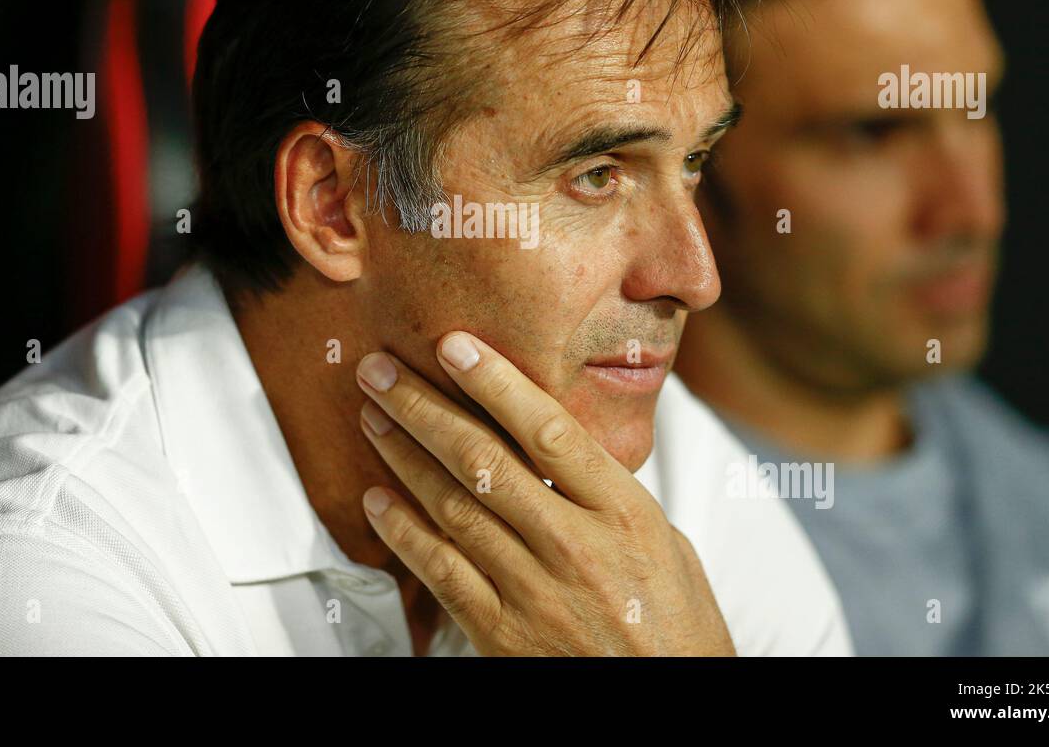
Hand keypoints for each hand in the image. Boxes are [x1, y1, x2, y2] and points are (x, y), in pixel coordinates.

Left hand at [354, 332, 734, 655]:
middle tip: (381, 370)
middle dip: (424, 408)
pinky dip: (404, 532)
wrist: (673, 702)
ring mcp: (535, 592)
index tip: (454, 345)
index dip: (496, 384)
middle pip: (485, 460)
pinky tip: (378, 499)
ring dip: (405, 456)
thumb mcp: (666, 542)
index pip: (548, 432)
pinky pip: (442, 572)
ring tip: (373, 417)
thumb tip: (559, 439)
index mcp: (623, 514)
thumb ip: (610, 492)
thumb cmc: (675, 624)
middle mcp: (576, 546)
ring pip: (454, 508)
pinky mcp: (503, 635)